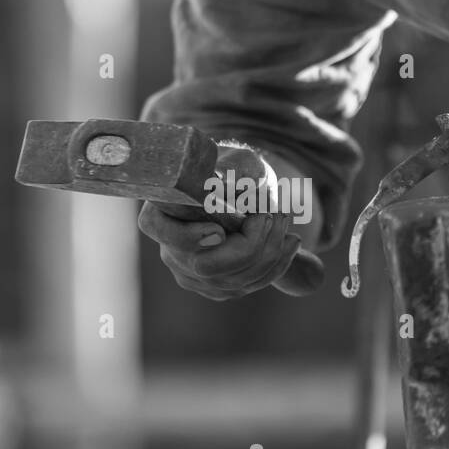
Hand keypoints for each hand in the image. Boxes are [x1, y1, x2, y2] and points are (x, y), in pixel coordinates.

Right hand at [138, 144, 308, 300]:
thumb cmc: (233, 168)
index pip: (157, 230)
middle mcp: (171, 251)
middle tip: (271, 214)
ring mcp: (195, 276)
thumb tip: (239, 192)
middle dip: (249, 244)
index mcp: (159, 213)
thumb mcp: (233, 161)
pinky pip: (251, 284)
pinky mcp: (220, 288)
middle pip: (206, 266)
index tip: (218, 230)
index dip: (188, 236)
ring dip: (271, 249)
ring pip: (235, 280)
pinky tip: (291, 240)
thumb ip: (234, 173)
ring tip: (285, 217)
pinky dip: (278, 263)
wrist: (242, 189)